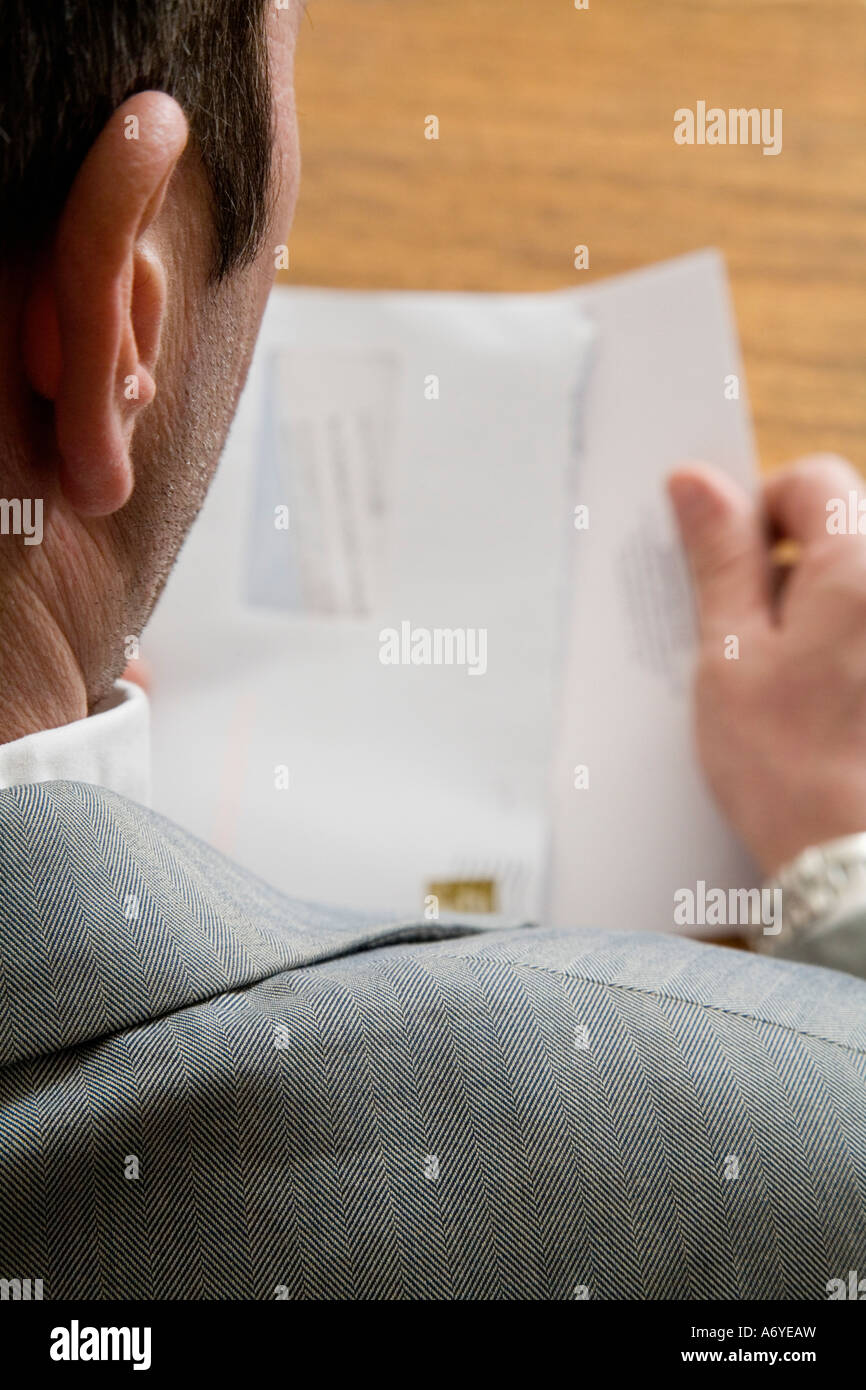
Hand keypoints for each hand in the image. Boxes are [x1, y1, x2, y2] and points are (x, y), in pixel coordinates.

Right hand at [669, 454, 865, 875]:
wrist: (858, 864)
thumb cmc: (791, 769)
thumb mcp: (729, 655)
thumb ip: (720, 558)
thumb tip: (697, 482)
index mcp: (858, 564)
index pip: (811, 480)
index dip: (758, 510)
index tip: (726, 562)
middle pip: (844, 527)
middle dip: (789, 563)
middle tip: (746, 632)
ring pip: (854, 584)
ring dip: (815, 608)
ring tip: (784, 680)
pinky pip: (863, 630)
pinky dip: (840, 647)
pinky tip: (821, 702)